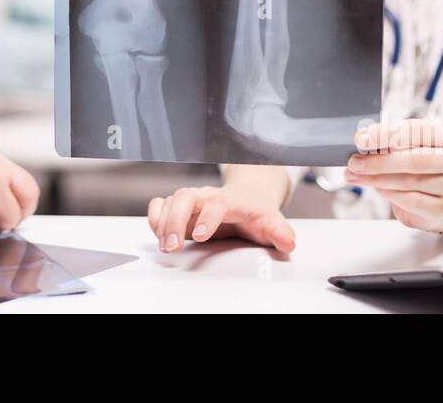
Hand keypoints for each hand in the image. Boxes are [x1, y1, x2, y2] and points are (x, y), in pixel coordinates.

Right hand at [148, 180, 295, 253]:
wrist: (248, 195)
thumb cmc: (257, 211)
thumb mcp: (272, 221)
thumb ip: (280, 232)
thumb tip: (288, 242)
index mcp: (231, 200)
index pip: (216, 203)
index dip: (207, 218)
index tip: (201, 235)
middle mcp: (207, 196)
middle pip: (185, 196)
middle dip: (175, 220)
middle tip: (172, 246)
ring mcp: (192, 200)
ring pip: (171, 200)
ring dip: (163, 223)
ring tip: (166, 247)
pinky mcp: (180, 207)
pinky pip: (160, 204)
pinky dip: (154, 217)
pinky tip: (158, 234)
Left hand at [346, 119, 442, 232]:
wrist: (441, 189)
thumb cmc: (421, 157)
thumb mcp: (410, 143)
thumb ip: (391, 140)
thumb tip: (363, 139)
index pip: (417, 130)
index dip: (386, 134)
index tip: (361, 138)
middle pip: (416, 160)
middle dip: (379, 161)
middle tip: (354, 162)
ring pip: (410, 182)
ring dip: (376, 178)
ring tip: (355, 175)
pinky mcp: (442, 209)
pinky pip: (410, 200)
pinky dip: (388, 193)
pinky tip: (376, 187)